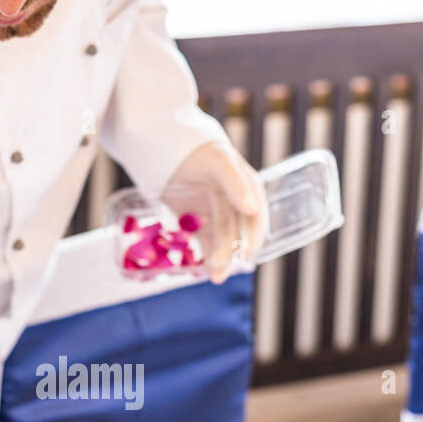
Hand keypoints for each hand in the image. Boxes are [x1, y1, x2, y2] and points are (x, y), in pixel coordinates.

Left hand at [165, 140, 267, 282]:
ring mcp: (216, 213)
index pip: (256, 218)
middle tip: (220, 271)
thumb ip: (235, 184)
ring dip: (220, 259)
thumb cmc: (198, 150)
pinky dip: (206, 256)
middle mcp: (235, 203)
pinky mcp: (198, 221)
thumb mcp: (219, 162)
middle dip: (230, 253)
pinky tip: (205, 270)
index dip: (253, 238)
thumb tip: (251, 209)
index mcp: (248, 188)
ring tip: (214, 276)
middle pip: (236, 233)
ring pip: (221, 241)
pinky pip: (205, 242)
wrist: (166, 146)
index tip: (245, 254)